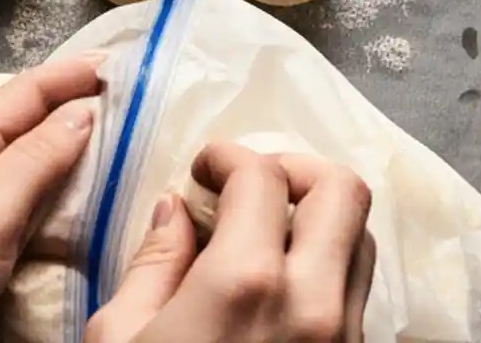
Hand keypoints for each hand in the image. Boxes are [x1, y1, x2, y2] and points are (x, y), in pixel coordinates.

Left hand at [0, 54, 101, 342]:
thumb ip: (32, 161)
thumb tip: (82, 110)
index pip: (23, 95)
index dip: (70, 74)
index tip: (124, 62)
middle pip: (32, 126)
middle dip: (79, 106)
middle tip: (136, 99)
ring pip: (38, 168)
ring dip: (80, 152)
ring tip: (129, 145)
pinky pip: (38, 211)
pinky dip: (71, 198)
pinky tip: (97, 205)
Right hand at [86, 142, 375, 342]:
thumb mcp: (120, 340)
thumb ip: (154, 264)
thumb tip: (173, 211)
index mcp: (247, 283)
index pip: (261, 176)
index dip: (228, 156)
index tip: (204, 167)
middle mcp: (313, 303)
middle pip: (342, 191)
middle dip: (293, 168)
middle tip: (247, 183)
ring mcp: (345, 338)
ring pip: (360, 241)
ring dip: (317, 217)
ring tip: (265, 231)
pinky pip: (356, 293)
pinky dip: (324, 265)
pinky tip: (277, 284)